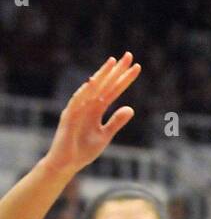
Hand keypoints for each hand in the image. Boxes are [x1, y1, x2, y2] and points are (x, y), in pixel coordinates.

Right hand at [46, 53, 140, 175]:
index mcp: (96, 109)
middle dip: (116, 70)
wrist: (66, 164)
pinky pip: (77, 102)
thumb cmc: (83, 150)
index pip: (113, 90)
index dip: (124, 79)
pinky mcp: (69, 118)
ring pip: (91, 89)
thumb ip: (116, 121)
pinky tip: (93, 83)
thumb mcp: (104, 136)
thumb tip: (130, 108)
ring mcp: (77, 109)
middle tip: (129, 55)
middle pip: (104, 84)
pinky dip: (85, 93)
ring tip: (113, 62)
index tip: (136, 67)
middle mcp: (87, 104)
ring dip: (102, 75)